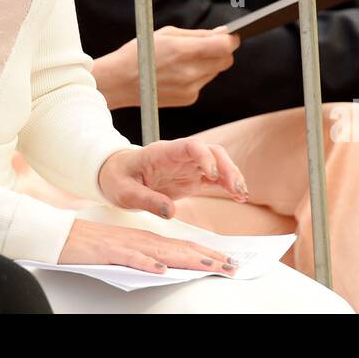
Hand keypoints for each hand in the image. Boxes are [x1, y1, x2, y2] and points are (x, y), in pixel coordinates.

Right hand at [57, 219, 236, 274]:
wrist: (65, 235)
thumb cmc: (95, 245)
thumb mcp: (128, 252)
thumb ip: (149, 258)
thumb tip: (170, 269)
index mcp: (148, 240)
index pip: (184, 247)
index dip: (208, 254)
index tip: (228, 261)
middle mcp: (142, 240)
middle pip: (181, 249)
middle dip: (209, 257)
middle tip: (232, 265)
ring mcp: (127, 245)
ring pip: (162, 252)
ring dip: (188, 259)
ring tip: (210, 265)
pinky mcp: (110, 253)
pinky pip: (131, 259)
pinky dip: (146, 263)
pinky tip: (159, 269)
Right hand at [91, 26, 238, 108]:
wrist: (119, 82)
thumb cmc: (141, 52)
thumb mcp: (167, 34)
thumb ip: (198, 34)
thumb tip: (224, 33)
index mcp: (183, 51)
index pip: (225, 46)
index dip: (230, 39)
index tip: (229, 35)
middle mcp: (190, 72)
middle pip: (225, 60)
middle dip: (222, 51)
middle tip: (210, 44)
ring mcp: (190, 88)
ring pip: (215, 72)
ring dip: (209, 63)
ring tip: (185, 59)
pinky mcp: (189, 99)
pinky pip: (203, 82)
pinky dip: (198, 75)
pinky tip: (179, 72)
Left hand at [98, 139, 247, 217]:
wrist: (116, 175)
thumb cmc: (118, 178)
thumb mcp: (124, 192)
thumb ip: (145, 200)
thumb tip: (170, 211)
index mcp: (163, 153)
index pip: (191, 145)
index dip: (204, 157)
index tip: (210, 175)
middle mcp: (180, 156)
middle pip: (212, 152)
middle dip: (227, 167)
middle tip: (236, 189)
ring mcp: (188, 167)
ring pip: (218, 163)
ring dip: (232, 176)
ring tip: (241, 194)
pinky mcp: (191, 179)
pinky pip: (215, 179)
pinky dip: (228, 185)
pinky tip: (239, 196)